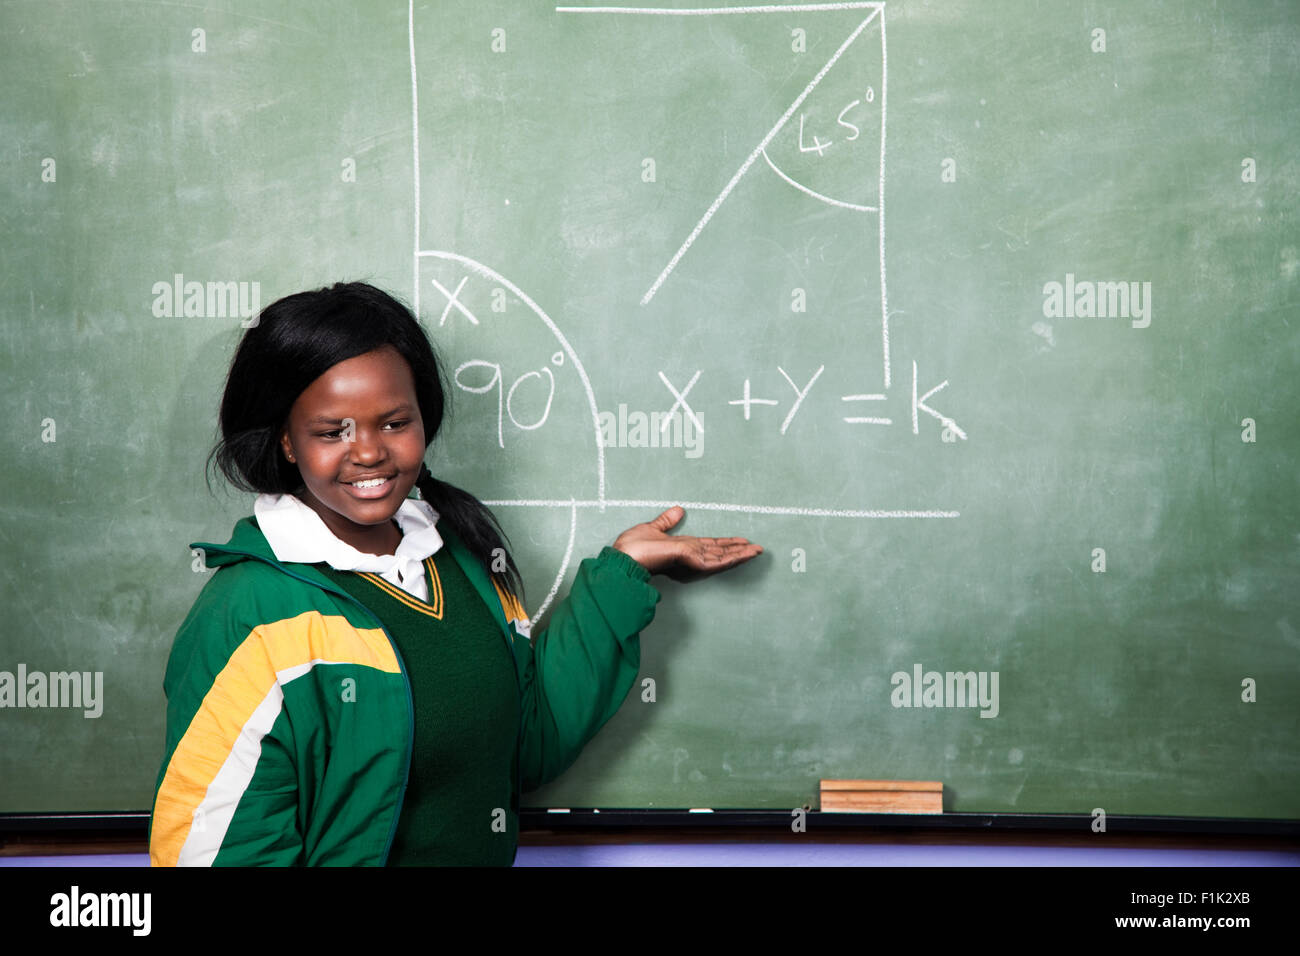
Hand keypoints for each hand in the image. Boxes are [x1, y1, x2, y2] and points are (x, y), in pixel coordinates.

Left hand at [612, 506, 762, 580]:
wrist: (624, 558)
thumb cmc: (633, 547)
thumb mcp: (653, 527)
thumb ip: (666, 521)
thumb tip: (677, 510)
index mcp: (683, 547)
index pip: (710, 545)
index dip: (726, 543)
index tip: (740, 541)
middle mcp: (690, 554)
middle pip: (720, 551)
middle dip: (739, 550)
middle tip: (758, 548)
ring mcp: (691, 559)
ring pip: (721, 557)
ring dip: (740, 554)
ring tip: (757, 551)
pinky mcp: (690, 560)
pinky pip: (715, 560)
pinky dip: (731, 558)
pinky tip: (743, 555)